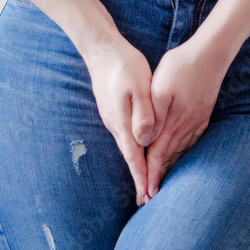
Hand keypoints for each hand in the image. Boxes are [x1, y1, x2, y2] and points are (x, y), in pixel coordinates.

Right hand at [82, 34, 155, 206]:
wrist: (101, 49)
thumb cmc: (124, 66)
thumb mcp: (139, 87)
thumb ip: (144, 114)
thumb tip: (146, 140)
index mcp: (123, 122)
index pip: (135, 157)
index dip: (142, 177)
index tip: (149, 196)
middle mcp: (115, 125)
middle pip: (130, 157)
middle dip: (139, 178)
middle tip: (147, 200)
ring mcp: (112, 118)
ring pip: (127, 148)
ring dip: (136, 166)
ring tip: (145, 182)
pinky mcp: (113, 111)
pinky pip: (126, 137)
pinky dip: (134, 151)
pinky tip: (139, 153)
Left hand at [141, 36, 232, 203]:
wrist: (210, 54)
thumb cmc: (180, 66)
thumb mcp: (159, 87)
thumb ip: (152, 115)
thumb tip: (145, 141)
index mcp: (172, 120)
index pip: (157, 154)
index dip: (150, 175)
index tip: (146, 194)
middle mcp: (186, 125)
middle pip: (169, 158)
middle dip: (160, 179)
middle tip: (152, 200)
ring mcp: (197, 121)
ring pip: (182, 151)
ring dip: (173, 170)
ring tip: (166, 186)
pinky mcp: (203, 115)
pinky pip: (193, 141)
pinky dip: (185, 154)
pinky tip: (182, 159)